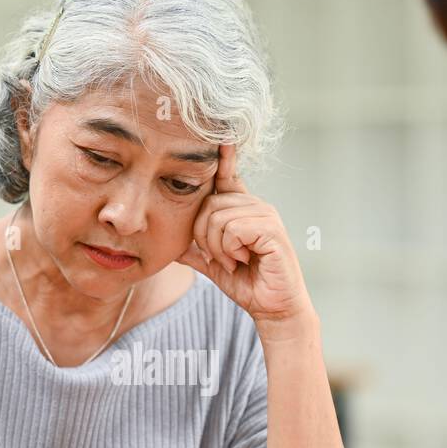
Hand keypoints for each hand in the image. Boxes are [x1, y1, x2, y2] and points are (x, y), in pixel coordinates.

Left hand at [181, 143, 311, 326]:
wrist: (274, 309)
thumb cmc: (249, 286)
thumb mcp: (215, 265)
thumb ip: (196, 251)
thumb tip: (172, 245)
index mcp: (243, 211)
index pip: (227, 178)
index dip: (222, 158)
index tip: (221, 138)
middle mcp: (256, 206)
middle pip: (209, 204)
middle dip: (205, 236)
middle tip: (221, 258)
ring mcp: (266, 215)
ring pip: (218, 217)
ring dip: (218, 247)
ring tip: (234, 261)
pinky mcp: (271, 229)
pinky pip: (233, 228)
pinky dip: (229, 249)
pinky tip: (242, 260)